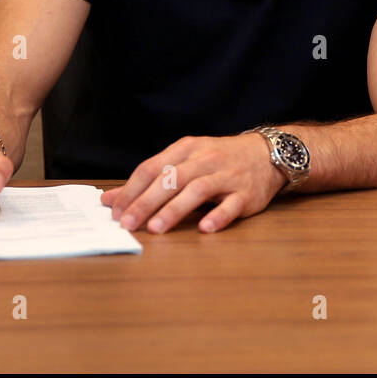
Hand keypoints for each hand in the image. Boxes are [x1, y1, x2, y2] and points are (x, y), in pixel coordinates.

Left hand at [101, 134, 284, 233]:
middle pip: (172, 179)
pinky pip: (231, 204)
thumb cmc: (220, 159)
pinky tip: (204, 228)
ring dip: (175, 209)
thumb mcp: (184, 161)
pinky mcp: (246, 193)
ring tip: (157, 228)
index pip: (152, 168)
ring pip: (198, 190)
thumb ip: (149, 180)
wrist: (267, 153)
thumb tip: (110, 200)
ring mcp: (227, 175)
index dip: (132, 190)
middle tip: (128, 223)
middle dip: (147, 202)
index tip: (116, 212)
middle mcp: (205, 159)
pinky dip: (218, 216)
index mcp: (186, 149)